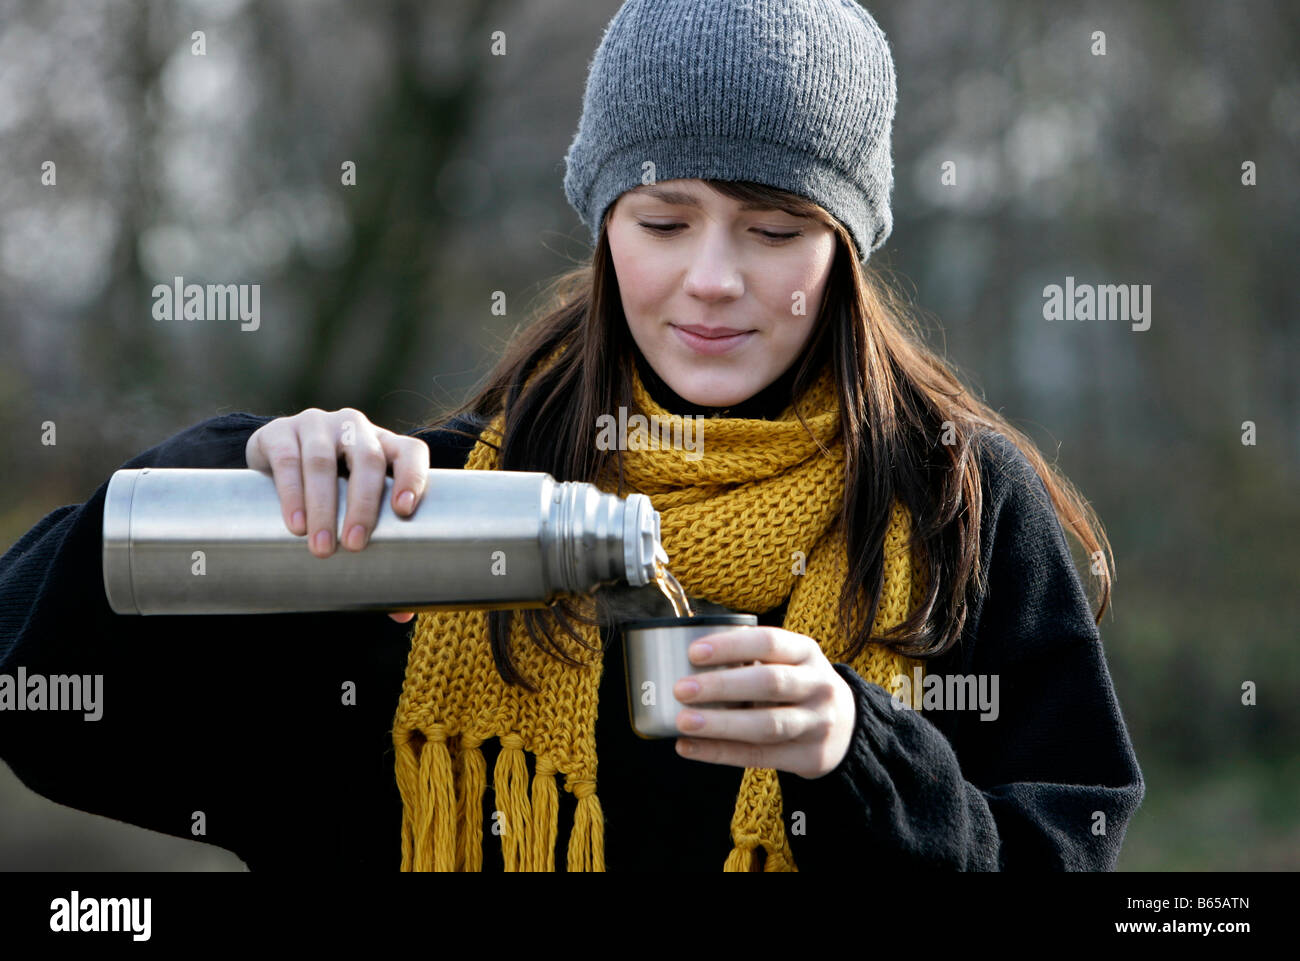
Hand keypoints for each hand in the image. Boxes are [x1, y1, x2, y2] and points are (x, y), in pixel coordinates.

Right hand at [244, 406, 427, 622]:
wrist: (273, 460)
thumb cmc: (331, 495)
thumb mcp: (354, 514)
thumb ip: (380, 554)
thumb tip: (403, 613)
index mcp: (384, 446)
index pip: (410, 452)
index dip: (413, 477)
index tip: (406, 511)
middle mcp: (355, 428)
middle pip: (367, 460)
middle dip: (362, 505)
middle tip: (354, 546)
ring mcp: (317, 425)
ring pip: (324, 461)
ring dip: (323, 506)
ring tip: (321, 547)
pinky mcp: (279, 431)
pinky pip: (288, 459)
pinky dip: (291, 494)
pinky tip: (294, 524)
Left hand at [671, 627, 856, 779]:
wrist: (847, 727)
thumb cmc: (796, 686)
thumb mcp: (788, 662)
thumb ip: (750, 660)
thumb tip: (685, 663)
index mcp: (807, 652)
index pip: (769, 642)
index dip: (731, 646)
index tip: (693, 653)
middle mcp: (818, 686)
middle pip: (769, 683)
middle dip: (722, 686)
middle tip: (681, 689)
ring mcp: (817, 723)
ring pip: (767, 725)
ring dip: (721, 724)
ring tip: (683, 722)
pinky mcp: (809, 757)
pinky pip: (759, 756)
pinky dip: (719, 752)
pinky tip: (689, 747)